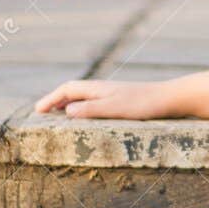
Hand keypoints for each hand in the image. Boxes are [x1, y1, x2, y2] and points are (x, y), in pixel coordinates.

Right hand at [34, 78, 167, 119]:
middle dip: (56, 100)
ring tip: (59, 116)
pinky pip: (95, 103)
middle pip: (73, 91)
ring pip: (84, 97)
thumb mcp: (114, 109)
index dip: (51, 99)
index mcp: (98, 88)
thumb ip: (91, 110)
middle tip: (42, 113)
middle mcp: (103, 89)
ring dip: (69, 104)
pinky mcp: (122, 102)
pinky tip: (89, 119)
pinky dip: (83, 109)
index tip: (37, 110)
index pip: (67, 89)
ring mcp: (113, 94)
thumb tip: (67, 111)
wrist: (170, 98)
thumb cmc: (144, 104)